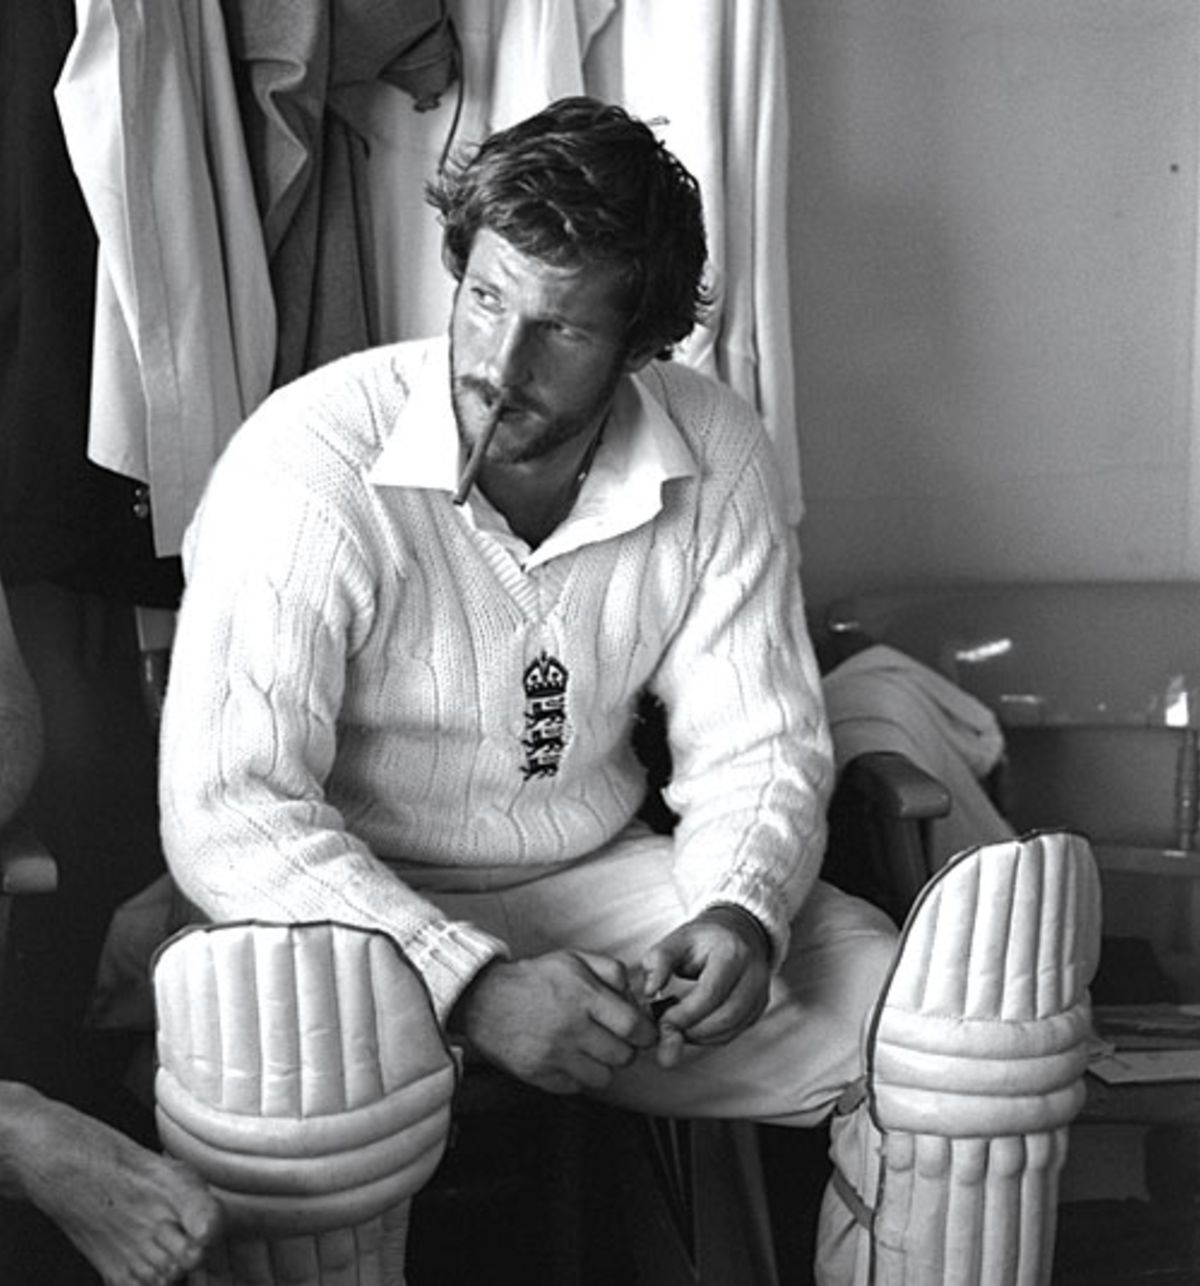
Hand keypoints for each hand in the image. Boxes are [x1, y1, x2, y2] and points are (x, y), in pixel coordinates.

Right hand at [451, 951, 657, 1093]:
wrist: (485, 1000)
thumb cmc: (533, 979)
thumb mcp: (574, 959)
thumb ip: (611, 971)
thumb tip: (636, 994)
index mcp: (583, 996)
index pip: (634, 1027)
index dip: (646, 1033)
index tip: (643, 1033)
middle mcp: (571, 1028)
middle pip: (623, 1056)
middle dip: (625, 1048)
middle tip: (614, 1039)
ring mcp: (554, 1055)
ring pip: (604, 1077)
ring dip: (602, 1065)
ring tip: (589, 1049)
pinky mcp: (539, 1075)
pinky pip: (577, 1087)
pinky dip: (577, 1076)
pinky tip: (568, 1057)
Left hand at [639, 906, 771, 1068]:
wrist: (735, 934)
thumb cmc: (703, 940)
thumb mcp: (677, 940)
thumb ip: (659, 962)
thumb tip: (649, 991)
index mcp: (732, 952)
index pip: (711, 993)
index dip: (685, 1013)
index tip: (663, 1020)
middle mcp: (754, 974)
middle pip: (725, 1016)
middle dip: (692, 1029)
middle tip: (668, 1028)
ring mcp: (760, 993)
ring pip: (730, 1029)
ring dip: (699, 1036)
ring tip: (678, 1026)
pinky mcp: (759, 1009)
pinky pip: (734, 1032)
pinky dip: (710, 1037)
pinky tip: (693, 1026)